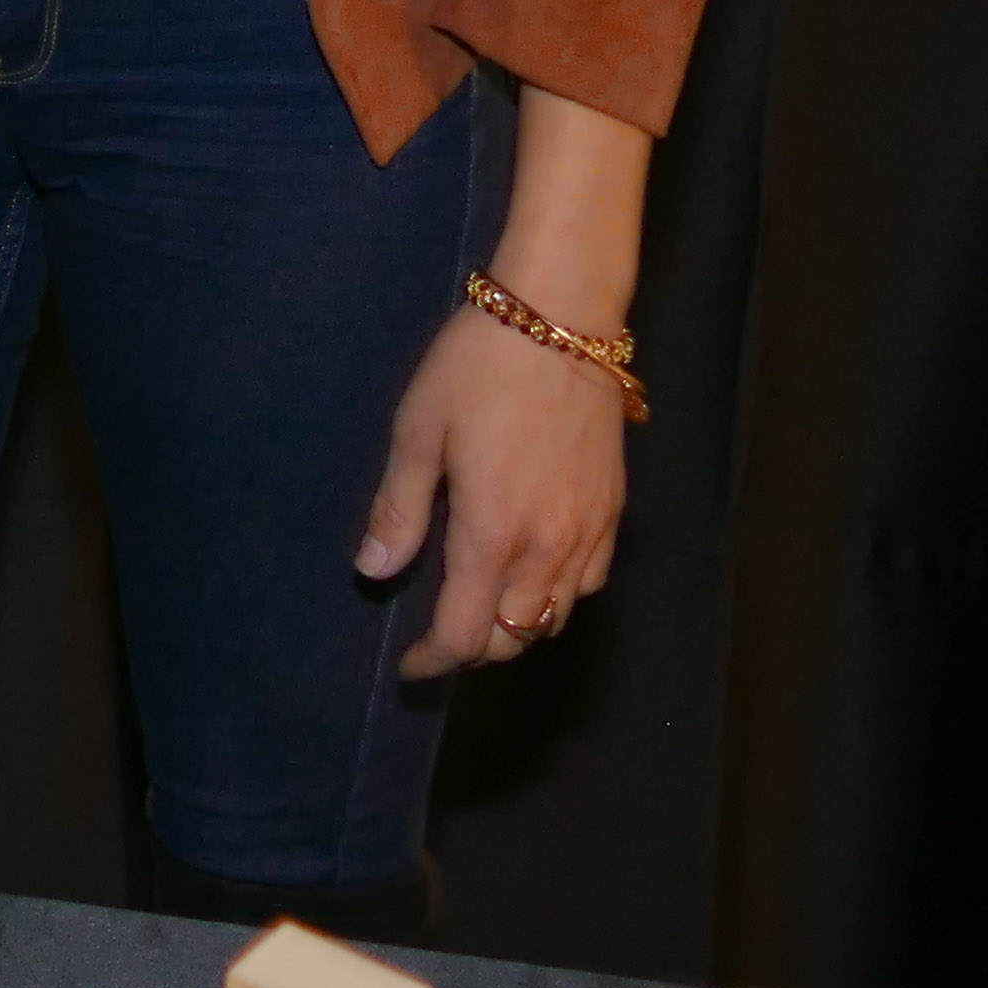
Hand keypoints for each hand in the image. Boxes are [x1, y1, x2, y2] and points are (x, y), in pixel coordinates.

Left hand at [358, 296, 628, 675]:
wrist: (561, 322)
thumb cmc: (477, 368)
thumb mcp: (418, 429)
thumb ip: (398, 507)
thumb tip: (372, 571)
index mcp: (492, 533)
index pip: (466, 634)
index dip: (434, 659)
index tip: (409, 665)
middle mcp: (548, 549)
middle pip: (513, 638)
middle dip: (473, 649)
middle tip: (437, 634)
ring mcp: (590, 534)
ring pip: (554, 618)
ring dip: (515, 629)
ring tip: (479, 610)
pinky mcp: (615, 514)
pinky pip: (589, 585)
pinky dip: (557, 599)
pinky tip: (531, 577)